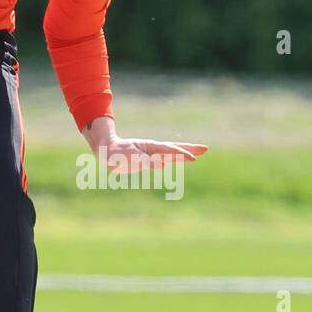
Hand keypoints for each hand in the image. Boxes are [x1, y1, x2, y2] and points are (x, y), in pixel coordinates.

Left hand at [92, 135, 208, 170]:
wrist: (105, 151)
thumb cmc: (115, 153)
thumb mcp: (129, 158)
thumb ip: (145, 161)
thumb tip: (161, 165)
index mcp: (150, 147)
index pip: (170, 150)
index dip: (182, 154)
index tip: (194, 158)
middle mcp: (153, 149)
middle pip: (175, 149)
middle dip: (190, 149)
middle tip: (206, 148)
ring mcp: (150, 154)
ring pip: (171, 154)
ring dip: (184, 154)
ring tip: (197, 155)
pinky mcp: (146, 160)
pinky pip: (163, 160)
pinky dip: (173, 160)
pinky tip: (178, 162)